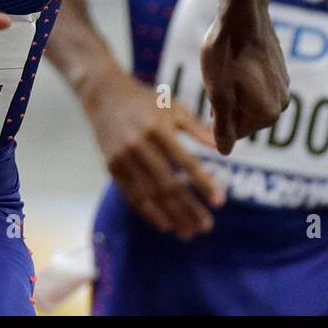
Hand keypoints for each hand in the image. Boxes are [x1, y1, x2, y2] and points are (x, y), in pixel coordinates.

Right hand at [82, 66, 223, 239]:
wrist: (104, 95)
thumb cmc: (146, 101)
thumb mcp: (174, 108)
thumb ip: (198, 129)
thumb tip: (223, 149)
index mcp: (158, 129)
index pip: (186, 162)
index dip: (203, 183)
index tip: (220, 202)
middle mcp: (140, 145)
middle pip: (168, 185)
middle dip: (189, 208)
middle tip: (207, 226)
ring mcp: (123, 158)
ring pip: (150, 195)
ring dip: (171, 216)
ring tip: (190, 232)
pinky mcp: (111, 167)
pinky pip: (132, 196)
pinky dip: (150, 213)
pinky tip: (166, 224)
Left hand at [201, 8, 288, 154]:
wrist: (242, 13)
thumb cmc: (226, 54)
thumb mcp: (217, 94)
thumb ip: (222, 127)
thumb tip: (225, 152)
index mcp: (268, 114)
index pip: (234, 132)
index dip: (218, 113)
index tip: (216, 89)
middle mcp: (282, 104)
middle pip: (244, 116)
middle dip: (228, 102)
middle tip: (220, 76)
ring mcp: (284, 85)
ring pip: (249, 98)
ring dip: (234, 88)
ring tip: (228, 65)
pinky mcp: (281, 68)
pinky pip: (257, 82)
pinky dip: (244, 75)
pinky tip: (237, 56)